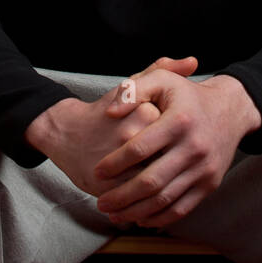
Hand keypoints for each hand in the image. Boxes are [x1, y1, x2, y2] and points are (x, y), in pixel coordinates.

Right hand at [24, 56, 198, 199]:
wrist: (68, 135)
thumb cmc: (108, 110)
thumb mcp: (134, 84)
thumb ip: (164, 70)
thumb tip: (193, 61)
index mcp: (146, 113)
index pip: (176, 133)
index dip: (172, 138)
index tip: (163, 135)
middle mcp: (133, 137)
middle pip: (168, 157)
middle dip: (167, 161)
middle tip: (158, 156)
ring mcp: (121, 164)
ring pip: (157, 180)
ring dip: (162, 184)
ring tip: (153, 176)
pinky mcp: (111, 186)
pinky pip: (141, 198)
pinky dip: (148, 201)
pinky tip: (145, 194)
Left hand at [93, 67, 260, 228]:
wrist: (231, 110)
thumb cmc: (188, 95)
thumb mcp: (162, 80)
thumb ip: (133, 90)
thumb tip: (110, 112)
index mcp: (179, 121)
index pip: (139, 148)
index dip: (115, 162)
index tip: (97, 171)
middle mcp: (194, 147)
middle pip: (151, 181)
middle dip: (121, 196)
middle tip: (101, 203)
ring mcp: (204, 169)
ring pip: (165, 200)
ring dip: (136, 212)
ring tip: (114, 215)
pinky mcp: (210, 184)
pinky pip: (182, 208)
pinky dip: (160, 218)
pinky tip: (140, 218)